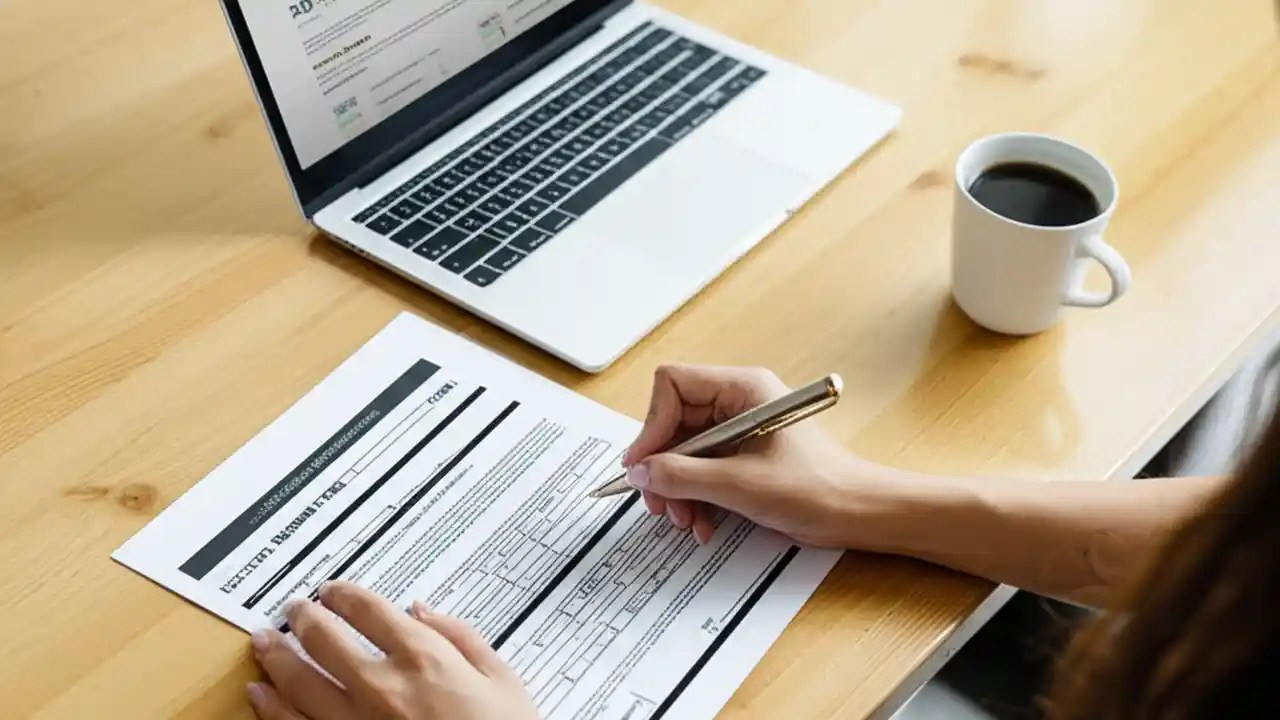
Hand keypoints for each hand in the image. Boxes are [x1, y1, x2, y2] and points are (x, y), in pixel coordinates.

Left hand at [248, 582, 535, 719]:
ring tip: (264, 642)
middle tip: (294, 609)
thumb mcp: (503, 680)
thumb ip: (463, 637)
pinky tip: (259, 695)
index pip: (368, 610)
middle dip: (302, 619)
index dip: (343, 595)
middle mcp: (382, 687)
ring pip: (297, 683)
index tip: (332, 591)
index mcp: (423, 659)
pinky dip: (270, 709)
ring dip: (276, 658)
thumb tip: (424, 611)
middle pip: (324, 640)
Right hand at [624, 365, 889, 546]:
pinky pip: (702, 470)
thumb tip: (640, 472)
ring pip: (684, 451)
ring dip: (677, 488)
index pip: (673, 386)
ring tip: (685, 519)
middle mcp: (738, 402)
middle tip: (658, 502)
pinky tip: (703, 523)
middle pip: (674, 422)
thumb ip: (682, 476)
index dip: (652, 424)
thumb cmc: (818, 488)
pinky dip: (696, 497)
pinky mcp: (743, 457)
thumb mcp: (739, 484)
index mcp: (742, 388)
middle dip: (663, 467)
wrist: (858, 513)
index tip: (643, 465)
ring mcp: (740, 430)